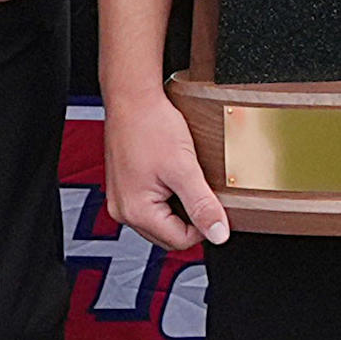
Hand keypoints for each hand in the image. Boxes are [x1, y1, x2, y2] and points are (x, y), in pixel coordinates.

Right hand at [103, 84, 229, 250]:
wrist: (132, 98)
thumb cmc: (151, 127)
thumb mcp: (184, 169)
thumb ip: (202, 205)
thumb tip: (219, 234)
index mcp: (136, 212)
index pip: (180, 241)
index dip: (203, 225)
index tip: (213, 202)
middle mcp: (123, 210)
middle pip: (169, 234)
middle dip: (190, 217)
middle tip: (200, 188)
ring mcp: (121, 199)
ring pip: (161, 219)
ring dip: (179, 206)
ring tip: (184, 178)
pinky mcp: (124, 187)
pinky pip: (151, 204)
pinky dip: (167, 195)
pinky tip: (172, 174)